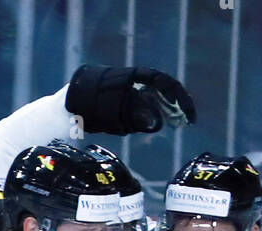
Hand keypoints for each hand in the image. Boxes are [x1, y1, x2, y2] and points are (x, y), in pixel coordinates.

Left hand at [66, 65, 195, 134]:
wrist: (73, 105)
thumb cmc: (90, 107)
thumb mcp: (113, 115)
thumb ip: (135, 117)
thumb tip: (156, 122)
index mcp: (132, 77)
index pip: (161, 81)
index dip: (176, 95)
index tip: (183, 111)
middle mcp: (136, 80)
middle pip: (164, 88)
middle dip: (177, 104)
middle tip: (188, 121)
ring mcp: (134, 88)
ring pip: (158, 96)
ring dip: (171, 109)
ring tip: (181, 124)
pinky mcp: (131, 97)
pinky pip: (151, 102)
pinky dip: (161, 112)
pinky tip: (168, 122)